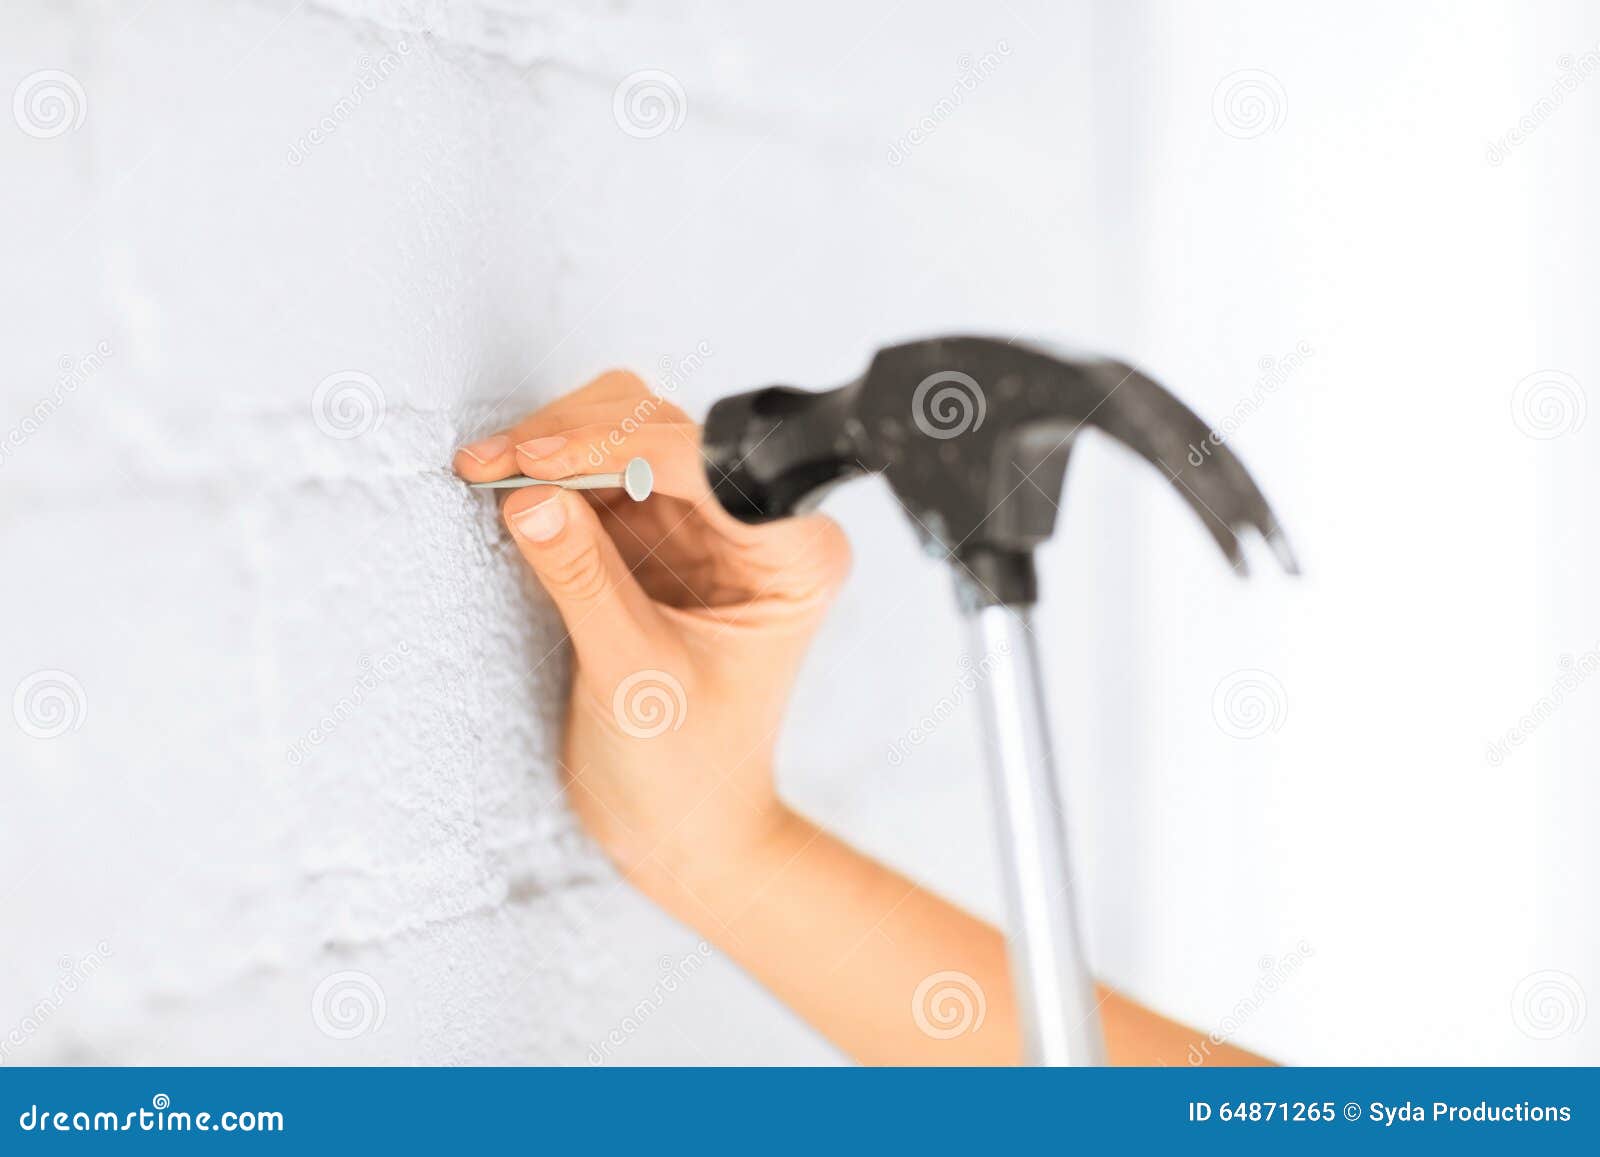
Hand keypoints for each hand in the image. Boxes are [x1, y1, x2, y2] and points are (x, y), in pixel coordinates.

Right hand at [452, 371, 850, 892]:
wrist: (682, 829)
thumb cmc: (689, 770)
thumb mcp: (634, 678)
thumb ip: (586, 582)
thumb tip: (530, 495)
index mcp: (790, 552)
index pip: (707, 461)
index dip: (618, 447)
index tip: (538, 462)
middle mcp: (753, 525)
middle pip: (662, 430)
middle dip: (575, 437)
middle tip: (493, 466)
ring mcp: (699, 527)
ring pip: (623, 440)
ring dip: (552, 449)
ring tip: (487, 476)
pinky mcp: (649, 541)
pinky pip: (594, 480)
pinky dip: (546, 478)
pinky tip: (503, 492)